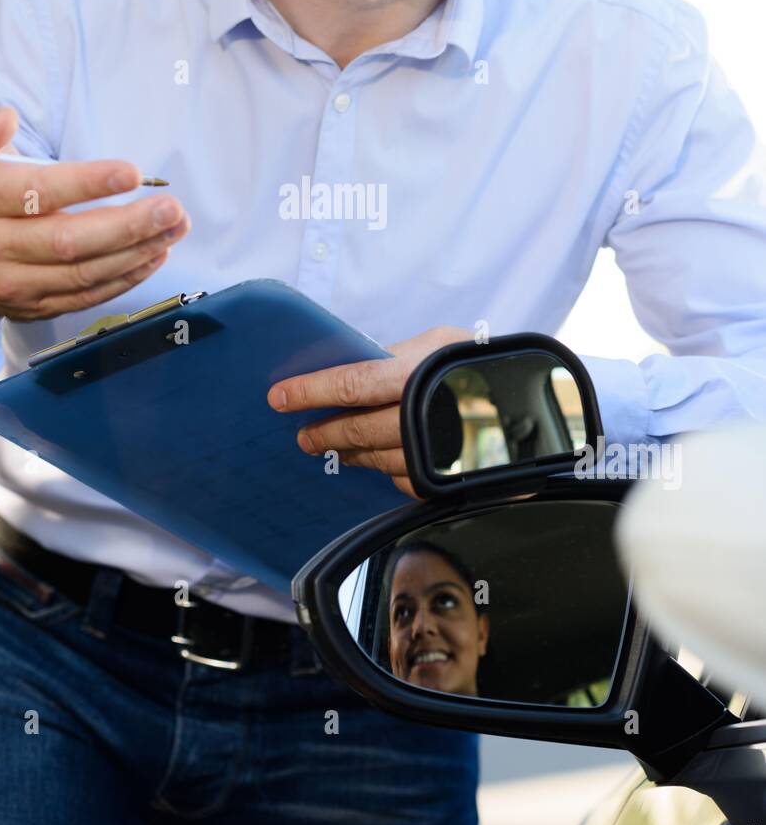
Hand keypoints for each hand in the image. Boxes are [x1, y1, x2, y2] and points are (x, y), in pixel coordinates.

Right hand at [0, 104, 189, 337]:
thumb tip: (7, 119)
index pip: (36, 192)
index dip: (87, 183)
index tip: (131, 173)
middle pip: (68, 240)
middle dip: (128, 225)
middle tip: (170, 208)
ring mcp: (14, 283)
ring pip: (84, 273)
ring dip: (137, 251)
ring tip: (174, 227)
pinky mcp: (35, 307)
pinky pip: (88, 296)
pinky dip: (126, 277)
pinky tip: (154, 254)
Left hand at [267, 325, 473, 498]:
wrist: (543, 406)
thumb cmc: (485, 365)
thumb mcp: (443, 343)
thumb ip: (395, 356)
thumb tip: (350, 367)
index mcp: (420, 372)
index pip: (351, 383)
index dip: (310, 391)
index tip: (280, 397)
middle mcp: (426, 415)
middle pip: (356, 428)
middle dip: (322, 431)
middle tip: (302, 434)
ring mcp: (435, 452)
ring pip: (375, 458)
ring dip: (348, 452)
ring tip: (331, 445)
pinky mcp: (445, 481)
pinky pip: (400, 482)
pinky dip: (384, 470)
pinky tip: (374, 460)